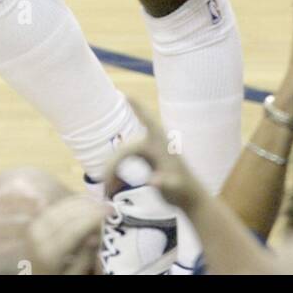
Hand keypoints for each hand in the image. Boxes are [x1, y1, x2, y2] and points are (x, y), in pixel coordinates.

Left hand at [26, 196, 107, 275]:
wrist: (29, 276)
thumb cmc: (54, 277)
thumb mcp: (72, 276)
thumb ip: (84, 257)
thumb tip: (95, 235)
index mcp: (49, 253)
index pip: (75, 228)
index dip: (93, 216)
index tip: (111, 210)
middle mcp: (40, 236)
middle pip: (67, 214)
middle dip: (90, 206)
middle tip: (108, 204)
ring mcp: (35, 227)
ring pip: (60, 207)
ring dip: (81, 201)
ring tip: (98, 201)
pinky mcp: (34, 222)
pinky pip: (53, 207)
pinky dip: (69, 202)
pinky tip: (82, 201)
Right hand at [103, 99, 205, 214]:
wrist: (188, 197)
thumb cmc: (183, 189)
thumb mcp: (174, 187)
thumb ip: (164, 183)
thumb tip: (153, 181)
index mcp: (160, 143)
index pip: (148, 121)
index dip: (138, 107)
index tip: (127, 94)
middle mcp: (152, 144)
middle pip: (124, 149)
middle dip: (111, 166)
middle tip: (105, 187)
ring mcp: (147, 151)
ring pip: (122, 156)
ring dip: (112, 171)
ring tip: (108, 191)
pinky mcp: (145, 160)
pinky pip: (125, 163)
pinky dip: (117, 174)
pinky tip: (112, 188)